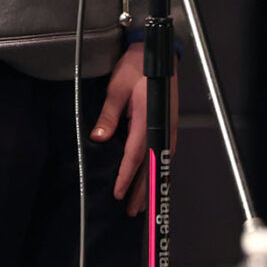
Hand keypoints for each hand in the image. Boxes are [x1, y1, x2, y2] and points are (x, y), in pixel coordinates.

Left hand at [92, 44, 179, 214]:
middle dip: (142, 190)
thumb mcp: (116, 89)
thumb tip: (98, 138)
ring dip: (150, 183)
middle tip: (133, 211)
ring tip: (142, 203)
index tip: (119, 193)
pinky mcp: (168, 126)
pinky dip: (156, 170)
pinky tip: (151, 179)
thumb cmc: (136, 68)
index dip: (127, 176)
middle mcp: (161, 128)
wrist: (157, 55)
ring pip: (158, 162)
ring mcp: (167, 128)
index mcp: (147, 120)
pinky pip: (162, 154)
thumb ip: (108, 115)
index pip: (135, 155)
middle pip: (150, 165)